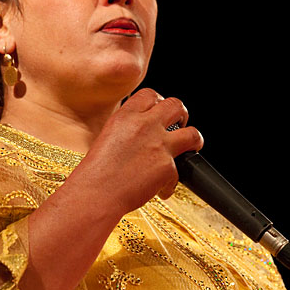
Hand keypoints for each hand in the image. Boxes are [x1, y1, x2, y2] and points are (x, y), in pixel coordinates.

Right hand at [79, 88, 203, 216]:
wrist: (95, 194)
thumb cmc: (96, 173)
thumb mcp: (107, 138)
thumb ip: (127, 130)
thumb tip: (142, 134)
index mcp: (126, 116)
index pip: (150, 94)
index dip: (158, 101)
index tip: (160, 112)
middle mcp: (144, 126)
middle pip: (176, 106)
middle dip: (182, 114)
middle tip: (180, 125)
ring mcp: (159, 145)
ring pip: (193, 134)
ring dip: (194, 140)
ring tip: (191, 148)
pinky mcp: (168, 167)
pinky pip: (180, 173)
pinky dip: (170, 184)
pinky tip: (160, 190)